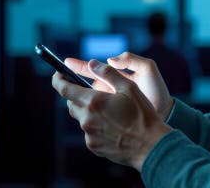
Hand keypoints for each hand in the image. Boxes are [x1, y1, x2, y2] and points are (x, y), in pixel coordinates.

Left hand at [51, 59, 171, 170]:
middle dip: (78, 96)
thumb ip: (108, 73)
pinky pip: (89, 132)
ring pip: (81, 118)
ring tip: (109, 112)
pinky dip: (95, 126)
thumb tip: (92, 63)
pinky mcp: (94, 146)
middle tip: (93, 94)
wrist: (151, 146)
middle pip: (71, 104)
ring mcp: (89, 135)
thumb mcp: (129, 87)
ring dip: (89, 112)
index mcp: (94, 101)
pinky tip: (112, 126)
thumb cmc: (142, 115)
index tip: (58, 74)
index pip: (64, 89)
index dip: (58, 79)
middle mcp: (87, 119)